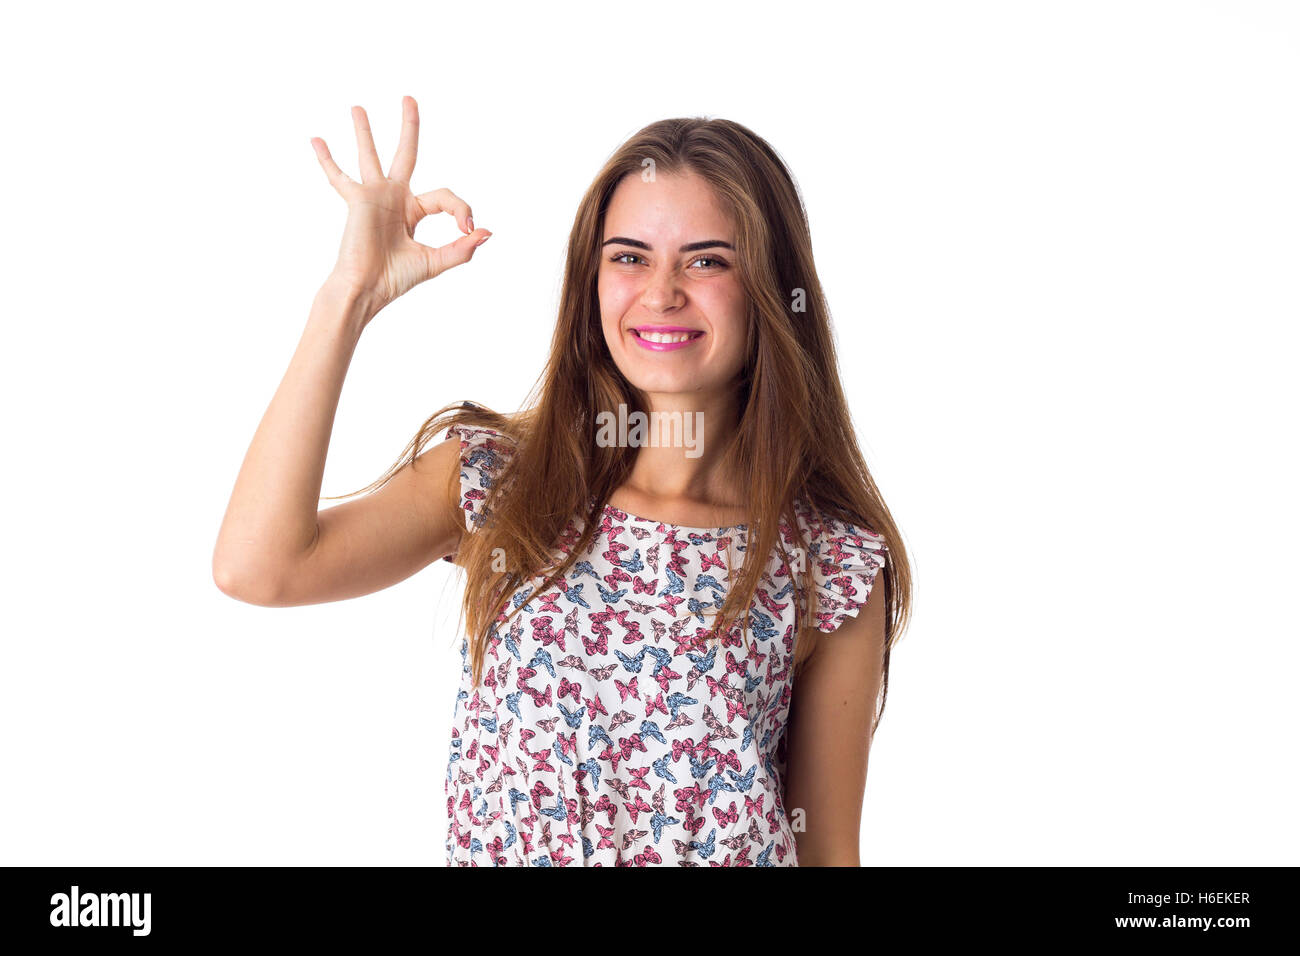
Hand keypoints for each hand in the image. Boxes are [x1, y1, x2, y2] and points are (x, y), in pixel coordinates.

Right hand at [311, 96, 490, 314]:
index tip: (467, 229)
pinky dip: (328, 160)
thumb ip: (461, 248)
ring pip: (370, 155)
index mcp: (413, 211)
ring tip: (358, 107)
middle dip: (409, 126)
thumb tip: (486, 232)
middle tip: (409, 98)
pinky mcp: (357, 200)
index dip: (462, 209)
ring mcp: (374, 197)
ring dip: (364, 131)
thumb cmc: (395, 279)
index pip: (445, 197)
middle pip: (405, 153)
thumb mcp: (435, 261)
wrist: (367, 289)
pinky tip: (316, 140)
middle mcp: (394, 198)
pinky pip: (339, 177)